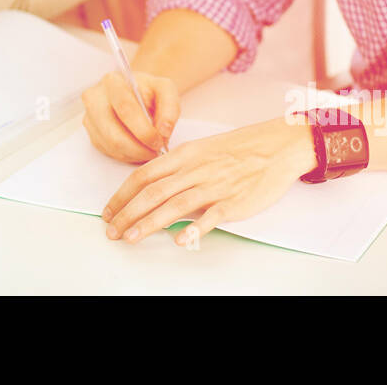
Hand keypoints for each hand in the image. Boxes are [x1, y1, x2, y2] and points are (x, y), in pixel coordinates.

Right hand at [81, 71, 179, 162]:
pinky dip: (127, 155)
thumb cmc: (148, 91)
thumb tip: (163, 131)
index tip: (159, 141)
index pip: (125, 109)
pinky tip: (138, 147)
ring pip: (111, 146)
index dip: (144, 131)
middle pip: (114, 135)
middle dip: (139, 149)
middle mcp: (94, 98)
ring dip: (135, 154)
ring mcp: (89, 117)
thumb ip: (170, 107)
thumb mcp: (165, 90)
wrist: (134, 92)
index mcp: (112, 82)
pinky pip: (109, 152)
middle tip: (156, 151)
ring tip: (149, 149)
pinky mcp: (91, 133)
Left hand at [101, 118, 314, 246]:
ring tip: (131, 237)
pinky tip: (179, 240)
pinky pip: (211, 217)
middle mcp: (195, 170)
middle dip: (127, 212)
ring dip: (149, 223)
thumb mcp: (203, 150)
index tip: (109, 210)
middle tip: (111, 230)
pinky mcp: (234, 202)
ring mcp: (214, 186)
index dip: (122, 194)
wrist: (277, 146)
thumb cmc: (240, 149)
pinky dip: (194, 229)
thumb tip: (153, 189)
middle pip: (153, 192)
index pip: (143, 175)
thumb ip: (178, 169)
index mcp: (185, 155)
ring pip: (174, 204)